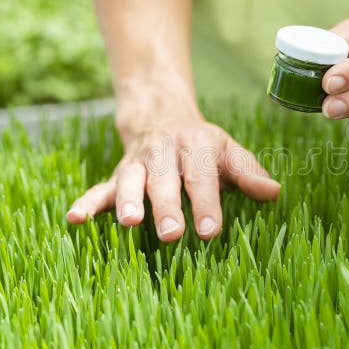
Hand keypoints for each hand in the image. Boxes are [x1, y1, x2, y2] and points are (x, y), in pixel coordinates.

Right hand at [66, 111, 280, 240]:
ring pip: (130, 181)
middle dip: (166, 206)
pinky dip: (86, 202)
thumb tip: (274, 192)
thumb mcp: (229, 152)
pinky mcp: (117, 176)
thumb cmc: (203, 146)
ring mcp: (138, 165)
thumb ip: (249, 173)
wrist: (162, 115)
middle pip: (164, 181)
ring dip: (127, 201)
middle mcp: (165, 154)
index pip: (203, 178)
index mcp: (197, 147)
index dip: (206, 204)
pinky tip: (74, 219)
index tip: (210, 231)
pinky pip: (99, 188)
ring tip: (128, 223)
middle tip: (171, 234)